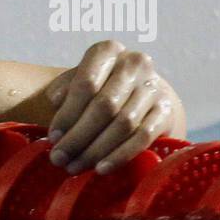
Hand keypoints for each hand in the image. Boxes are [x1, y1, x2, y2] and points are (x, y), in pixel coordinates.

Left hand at [44, 40, 178, 175]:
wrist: (139, 95)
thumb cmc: (97, 90)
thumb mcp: (77, 83)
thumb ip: (64, 89)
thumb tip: (57, 100)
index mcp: (108, 51)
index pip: (86, 83)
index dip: (67, 114)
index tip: (52, 138)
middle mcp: (135, 63)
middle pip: (104, 106)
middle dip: (78, 137)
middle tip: (59, 159)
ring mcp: (154, 86)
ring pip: (123, 123)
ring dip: (95, 150)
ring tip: (74, 167)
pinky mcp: (167, 110)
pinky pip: (142, 136)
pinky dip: (120, 155)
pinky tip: (101, 168)